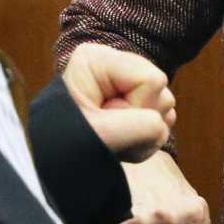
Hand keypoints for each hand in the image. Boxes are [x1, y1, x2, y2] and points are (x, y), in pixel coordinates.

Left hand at [60, 44, 175, 162]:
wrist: (58, 164)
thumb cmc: (66, 146)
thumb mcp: (99, 137)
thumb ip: (140, 128)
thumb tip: (162, 126)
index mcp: (97, 59)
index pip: (151, 80)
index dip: (135, 108)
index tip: (104, 120)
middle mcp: (114, 64)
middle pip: (161, 93)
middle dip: (139, 123)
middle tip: (108, 133)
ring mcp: (126, 83)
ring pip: (165, 107)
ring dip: (142, 134)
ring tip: (112, 138)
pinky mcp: (134, 101)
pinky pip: (162, 119)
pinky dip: (144, 138)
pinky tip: (121, 140)